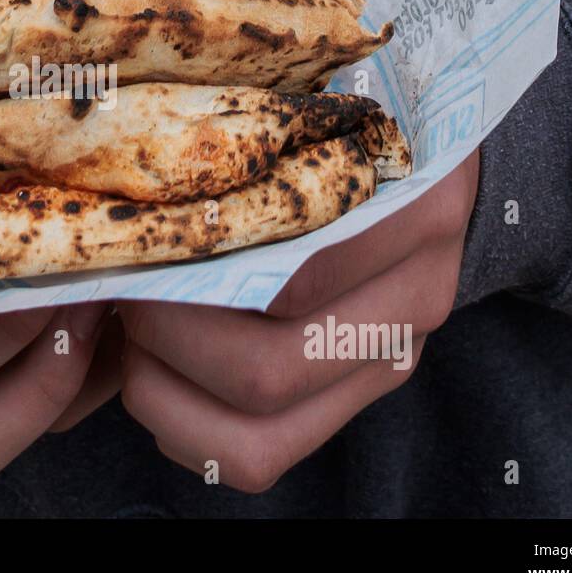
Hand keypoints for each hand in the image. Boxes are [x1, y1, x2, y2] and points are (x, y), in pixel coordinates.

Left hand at [116, 150, 479, 492]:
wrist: (441, 174)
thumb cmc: (356, 129)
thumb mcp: (326, 113)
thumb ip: (259, 148)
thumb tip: (135, 197)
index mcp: (412, 213)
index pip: (290, 280)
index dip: (187, 278)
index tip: (140, 243)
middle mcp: (411, 303)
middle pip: (261, 374)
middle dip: (164, 340)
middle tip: (130, 292)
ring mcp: (388, 363)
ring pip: (252, 442)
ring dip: (162, 394)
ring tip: (139, 335)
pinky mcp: (355, 401)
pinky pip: (256, 459)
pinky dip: (183, 427)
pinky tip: (168, 371)